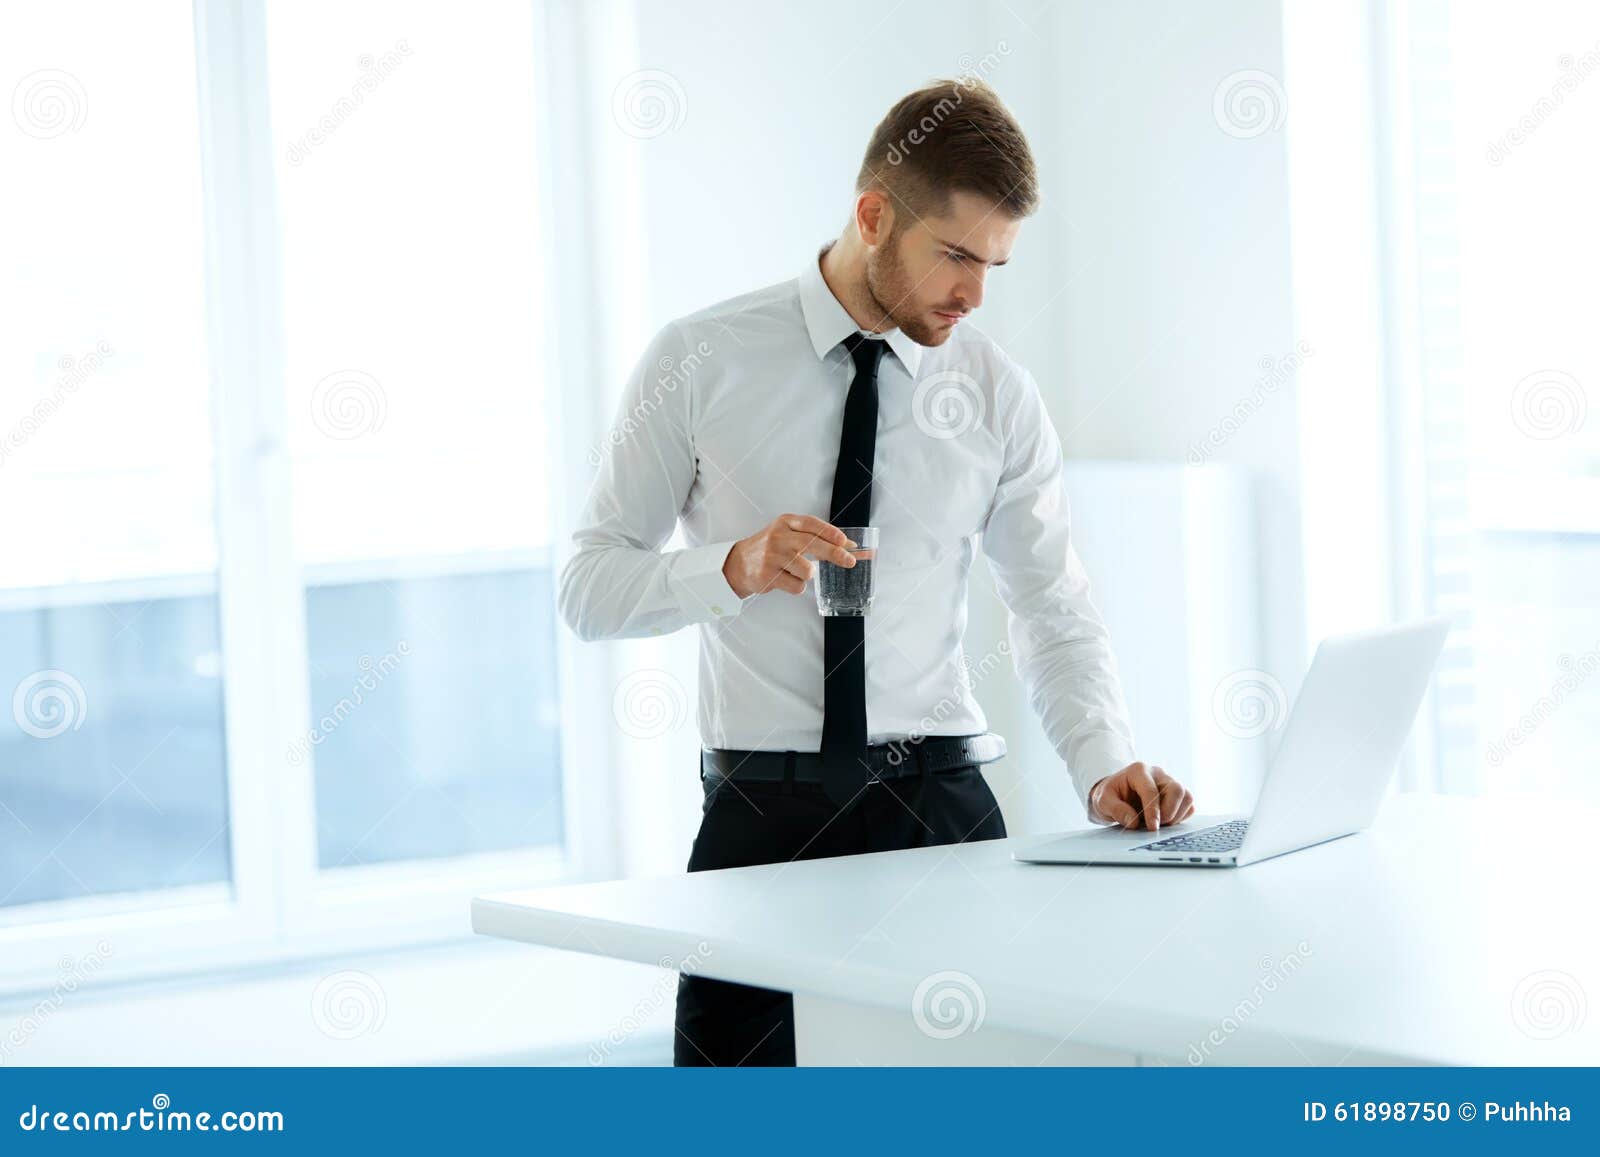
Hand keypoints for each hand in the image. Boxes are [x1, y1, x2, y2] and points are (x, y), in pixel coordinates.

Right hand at [721, 514, 857, 598]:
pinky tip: (785, 579)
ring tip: (794, 571)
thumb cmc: (770, 548)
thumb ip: (816, 538)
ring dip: (807, 574)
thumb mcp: (789, 535)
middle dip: (835, 553)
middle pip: (812, 544)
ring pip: (807, 570)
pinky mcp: (768, 575)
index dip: (829, 532)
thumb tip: (849, 546)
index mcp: (785, 523)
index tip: (844, 541)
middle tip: (850, 561)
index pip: (811, 524)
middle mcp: (779, 537)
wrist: (739, 563)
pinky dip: (797, 586)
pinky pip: (797, 586)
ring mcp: (772, 556)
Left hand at [1087, 762, 1193, 830]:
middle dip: (1169, 812)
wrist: (1114, 795)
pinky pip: (1188, 805)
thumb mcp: (1102, 801)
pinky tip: (1166, 822)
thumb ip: (1116, 809)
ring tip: (1160, 824)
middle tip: (1157, 825)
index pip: (1151, 790)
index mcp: (1139, 770)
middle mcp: (1158, 774)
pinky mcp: (1176, 795)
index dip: (1153, 811)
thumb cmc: (1110, 795)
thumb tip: (1133, 822)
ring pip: (1186, 796)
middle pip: (1176, 789)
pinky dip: (1181, 816)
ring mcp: (1169, 783)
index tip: (1152, 827)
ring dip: (1176, 815)